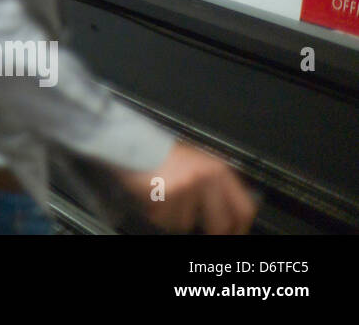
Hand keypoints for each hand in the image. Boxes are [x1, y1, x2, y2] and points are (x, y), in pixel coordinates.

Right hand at [115, 142, 256, 233]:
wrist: (134, 142)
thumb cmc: (163, 153)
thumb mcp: (198, 163)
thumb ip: (217, 185)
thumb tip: (230, 214)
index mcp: (219, 170)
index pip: (243, 208)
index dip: (240, 228)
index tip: (235, 234)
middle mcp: (207, 178)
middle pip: (221, 224)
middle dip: (211, 232)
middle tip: (202, 231)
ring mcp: (188, 187)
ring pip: (187, 223)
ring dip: (173, 216)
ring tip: (164, 197)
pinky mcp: (168, 194)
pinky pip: (165, 219)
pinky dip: (157, 213)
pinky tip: (153, 196)